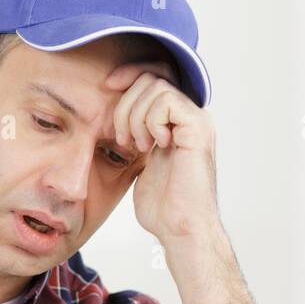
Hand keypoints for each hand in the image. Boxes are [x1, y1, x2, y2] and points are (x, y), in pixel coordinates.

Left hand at [105, 62, 222, 243]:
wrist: (180, 228)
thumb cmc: (162, 206)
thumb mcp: (141, 161)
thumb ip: (136, 133)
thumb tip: (115, 114)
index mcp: (177, 120)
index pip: (153, 76)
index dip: (128, 75)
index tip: (107, 87)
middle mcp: (190, 115)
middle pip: (150, 77)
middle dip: (125, 105)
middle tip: (123, 139)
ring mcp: (197, 120)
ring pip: (156, 87)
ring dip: (135, 117)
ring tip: (139, 146)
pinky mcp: (198, 129)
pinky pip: (167, 101)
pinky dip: (151, 121)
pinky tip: (154, 146)